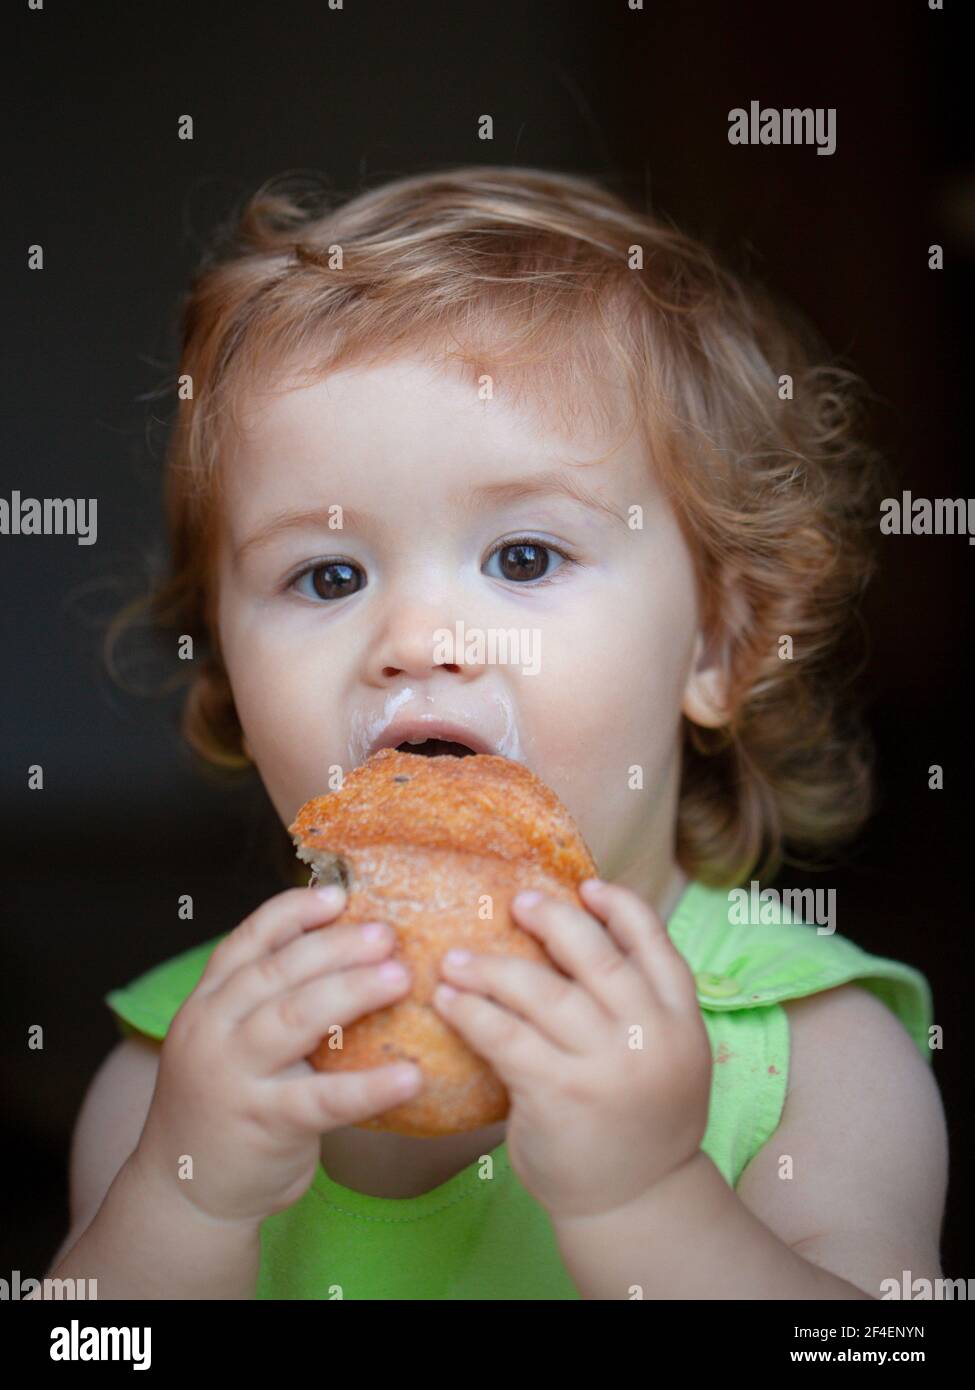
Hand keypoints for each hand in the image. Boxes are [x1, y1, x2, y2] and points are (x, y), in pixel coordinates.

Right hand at [134, 884, 420, 1225]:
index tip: (341, 895)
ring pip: (294, 1020)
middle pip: (278, 972)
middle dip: (336, 946)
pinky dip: (369, 1086)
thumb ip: (270, 998)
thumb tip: (347, 946)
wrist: (184, 1191)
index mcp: (209, 1001)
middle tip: (388, 934)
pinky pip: (322, 1100)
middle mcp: (212, 1030)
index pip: (248, 941)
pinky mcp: (262, 1124)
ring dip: (351, 992)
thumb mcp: (231, 1039)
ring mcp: (233, 1077)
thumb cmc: (228, 1103)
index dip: (294, 914)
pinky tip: (409, 1075)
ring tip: (401, 977)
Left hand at [432, 879, 711, 1221]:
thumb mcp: (665, 1056)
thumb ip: (636, 1006)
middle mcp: (650, 1035)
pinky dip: (472, 1013)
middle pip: (595, 955)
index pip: (655, 943)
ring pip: (542, 992)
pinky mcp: (559, 1093)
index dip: (622, 907)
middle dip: (552, 920)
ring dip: (492, 968)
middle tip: (516, 903)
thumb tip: (575, 943)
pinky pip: (506, 1037)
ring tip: (456, 958)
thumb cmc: (637, 1122)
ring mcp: (606, 1064)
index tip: (588, 886)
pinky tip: (448, 1001)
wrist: (636, 1203)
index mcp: (682, 1019)